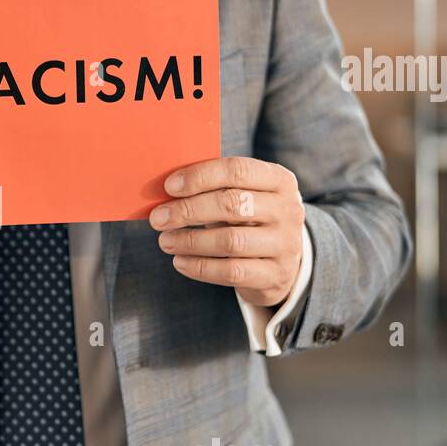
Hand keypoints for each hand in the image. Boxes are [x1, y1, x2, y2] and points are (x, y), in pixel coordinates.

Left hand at [149, 156, 303, 307]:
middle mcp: (288, 210)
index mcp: (280, 180)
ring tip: (165, 241)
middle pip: (232, 204)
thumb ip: (214, 188)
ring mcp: (285, 244)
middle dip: (188, 210)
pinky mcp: (276, 275)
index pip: (237, 170)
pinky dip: (199, 267)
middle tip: (158, 218)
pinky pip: (231, 272)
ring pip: (230, 241)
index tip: (169, 187)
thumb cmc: (250, 220)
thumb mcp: (244, 196)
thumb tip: (166, 191)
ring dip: (190, 241)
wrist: (282, 262)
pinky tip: (180, 262)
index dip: (199, 177)